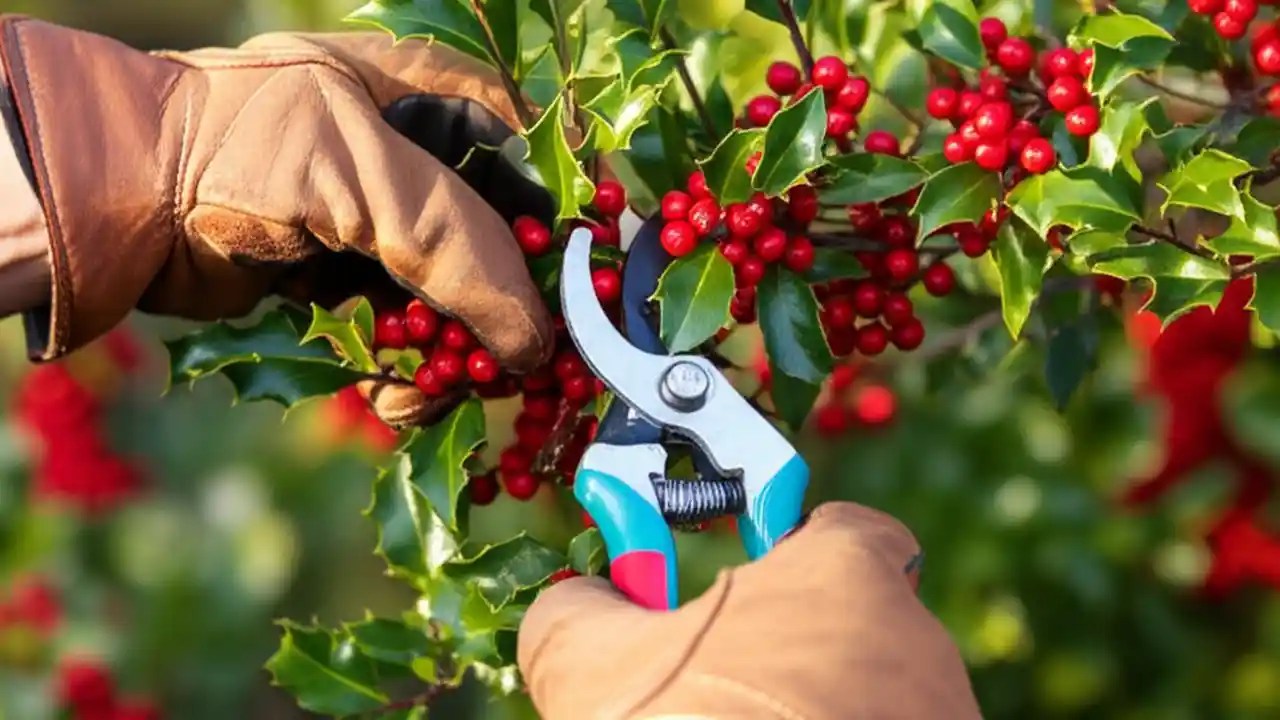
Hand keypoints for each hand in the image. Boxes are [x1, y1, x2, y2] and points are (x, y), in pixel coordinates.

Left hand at [1, 19, 553, 424]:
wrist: (123, 198)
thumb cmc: (241, 147)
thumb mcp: (366, 176)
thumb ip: (462, 250)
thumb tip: (535, 342)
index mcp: (441, 101)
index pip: (542, 173)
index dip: (568, 241)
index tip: (583, 307)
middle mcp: (425, 164)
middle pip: (508, 255)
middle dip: (504, 323)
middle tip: (500, 374)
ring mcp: (389, 228)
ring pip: (462, 308)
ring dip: (453, 363)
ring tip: (419, 394)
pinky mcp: (356, 284)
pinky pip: (412, 338)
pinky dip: (410, 377)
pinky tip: (391, 396)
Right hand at [517, 502, 981, 719]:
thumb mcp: (593, 665)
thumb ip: (581, 610)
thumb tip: (577, 600)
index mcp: (845, 575)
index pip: (848, 529)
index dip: (797, 549)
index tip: (749, 581)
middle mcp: (916, 643)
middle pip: (857, 623)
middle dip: (794, 648)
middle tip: (721, 687)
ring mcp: (940, 719)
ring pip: (875, 698)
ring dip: (816, 713)